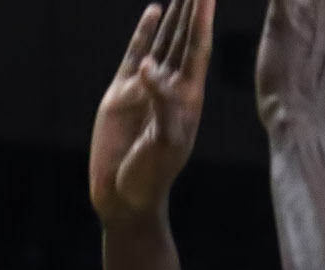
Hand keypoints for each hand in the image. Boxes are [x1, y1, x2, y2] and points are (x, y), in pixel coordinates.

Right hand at [89, 0, 214, 225]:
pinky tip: (154, 13)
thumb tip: (148, 67)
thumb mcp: (165, 141)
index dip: (204, 20)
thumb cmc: (151, 175)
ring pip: (163, 41)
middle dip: (193, 9)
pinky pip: (134, 55)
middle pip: (184, 38)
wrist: (123, 196)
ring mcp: (145, 88)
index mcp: (188, 97)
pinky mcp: (121, 94)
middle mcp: (169, 86)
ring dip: (174, 15)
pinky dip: (144, 33)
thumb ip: (160, 103)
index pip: (198, 48)